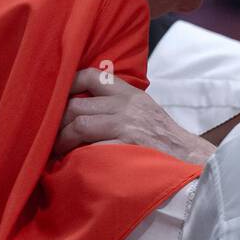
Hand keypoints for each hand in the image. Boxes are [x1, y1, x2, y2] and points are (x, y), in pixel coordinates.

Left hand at [57, 68, 214, 166]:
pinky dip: (77, 156)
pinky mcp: (126, 147)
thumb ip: (120, 105)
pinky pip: (91, 148)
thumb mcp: (146, 111)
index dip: (68, 84)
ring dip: (61, 140)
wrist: (191, 161)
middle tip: (48, 135)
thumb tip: (85, 107)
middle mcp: (127, 106)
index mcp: (131, 94)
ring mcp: (127, 126)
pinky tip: (72, 164)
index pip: (92, 75)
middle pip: (77, 105)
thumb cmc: (166, 142)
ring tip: (56, 152)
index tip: (54, 98)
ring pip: (79, 125)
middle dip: (57, 122)